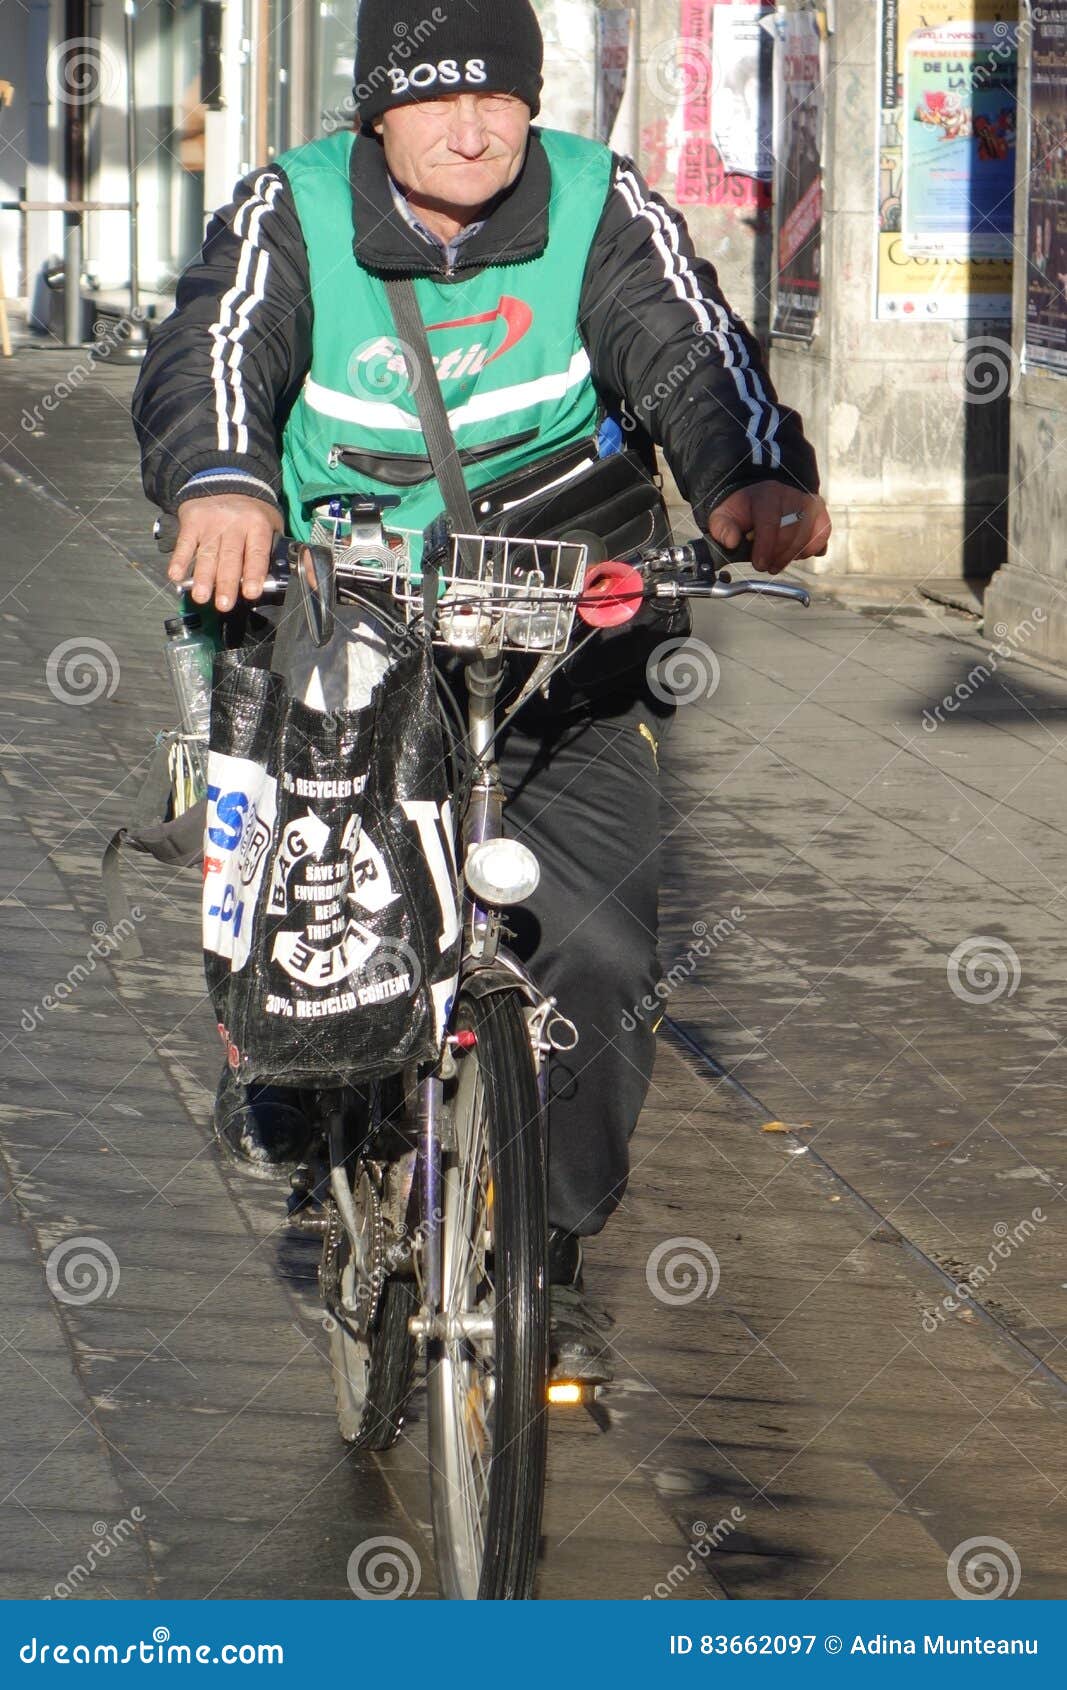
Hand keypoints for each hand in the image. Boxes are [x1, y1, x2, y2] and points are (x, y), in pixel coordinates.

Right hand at [167, 494, 283, 611]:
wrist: (226, 480)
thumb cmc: (251, 513)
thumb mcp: (271, 524)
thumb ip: (272, 550)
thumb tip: (275, 580)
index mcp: (257, 525)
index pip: (256, 552)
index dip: (254, 573)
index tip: (251, 592)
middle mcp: (234, 524)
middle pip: (230, 557)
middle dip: (226, 583)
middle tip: (224, 604)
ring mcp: (211, 523)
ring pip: (207, 554)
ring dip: (203, 577)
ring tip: (201, 597)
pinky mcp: (192, 522)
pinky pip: (185, 543)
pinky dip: (179, 560)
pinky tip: (176, 576)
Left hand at [708, 483, 831, 574]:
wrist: (766, 497)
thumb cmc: (745, 510)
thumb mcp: (725, 515)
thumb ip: (722, 528)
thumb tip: (731, 542)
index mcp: (767, 494)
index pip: (770, 523)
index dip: (765, 548)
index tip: (760, 564)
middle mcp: (793, 496)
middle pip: (789, 534)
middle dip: (777, 556)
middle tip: (767, 566)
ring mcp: (810, 505)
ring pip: (805, 539)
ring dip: (790, 557)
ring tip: (777, 561)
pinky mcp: (821, 516)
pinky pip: (820, 539)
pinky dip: (807, 551)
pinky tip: (793, 552)